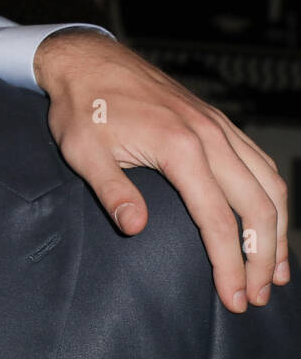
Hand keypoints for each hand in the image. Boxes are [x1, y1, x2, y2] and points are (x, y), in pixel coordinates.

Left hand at [35, 28, 288, 313]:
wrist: (87, 61)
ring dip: (276, 229)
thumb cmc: (82, 107)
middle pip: (257, 206)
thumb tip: (135, 228)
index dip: (229, 264)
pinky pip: (259, 161)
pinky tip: (269, 219)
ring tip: (275, 270)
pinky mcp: (217, 121)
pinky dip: (272, 196)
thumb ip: (112, 191)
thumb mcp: (83, 152)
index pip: (216, 219)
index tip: (233, 298)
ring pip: (269, 183)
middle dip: (263, 257)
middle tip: (258, 295)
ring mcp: (218, 126)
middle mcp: (210, 136)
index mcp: (179, 148)